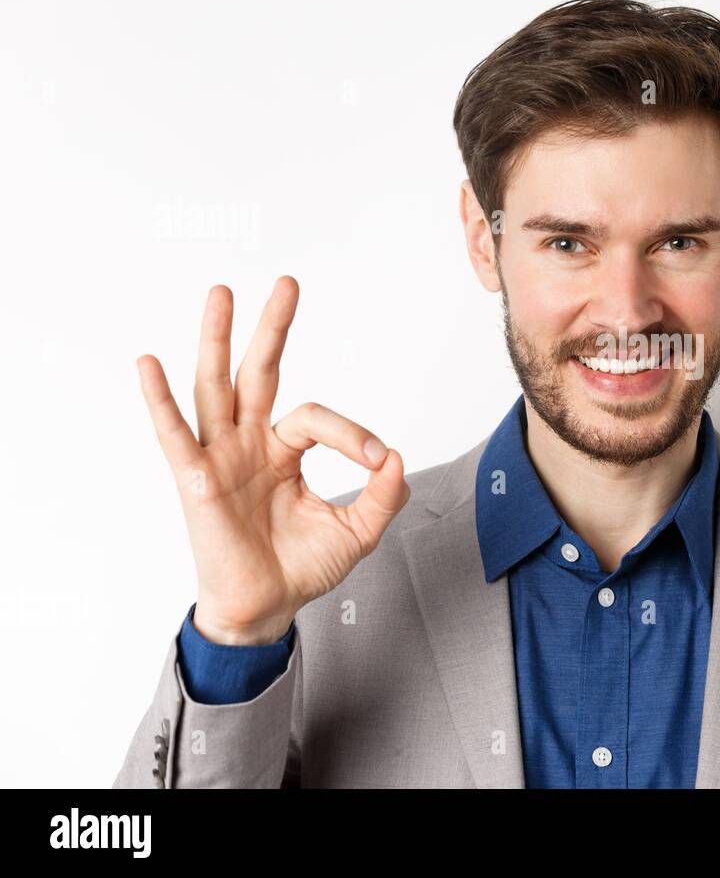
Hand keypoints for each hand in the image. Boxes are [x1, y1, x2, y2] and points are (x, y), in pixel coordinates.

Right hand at [136, 276, 409, 644]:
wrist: (266, 609)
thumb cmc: (301, 566)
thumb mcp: (357, 530)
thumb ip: (382, 496)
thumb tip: (396, 459)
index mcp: (285, 450)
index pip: (317, 418)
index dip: (353, 435)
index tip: (379, 462)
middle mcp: (250, 444)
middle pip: (258, 373)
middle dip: (272, 328)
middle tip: (288, 283)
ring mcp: (220, 457)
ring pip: (216, 386)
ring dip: (218, 339)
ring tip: (222, 293)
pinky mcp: (195, 480)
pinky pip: (174, 434)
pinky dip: (159, 399)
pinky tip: (149, 362)